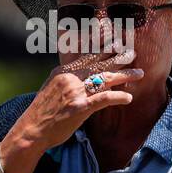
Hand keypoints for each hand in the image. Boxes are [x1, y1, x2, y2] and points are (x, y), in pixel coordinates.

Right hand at [8, 54, 144, 152]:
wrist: (32, 130)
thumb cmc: (42, 113)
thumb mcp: (51, 88)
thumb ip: (66, 80)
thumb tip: (80, 76)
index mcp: (62, 72)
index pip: (87, 56)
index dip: (104, 49)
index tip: (116, 42)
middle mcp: (70, 78)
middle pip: (99, 64)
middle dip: (119, 57)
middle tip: (133, 52)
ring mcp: (75, 92)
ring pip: (105, 79)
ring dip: (124, 75)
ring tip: (139, 73)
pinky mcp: (80, 108)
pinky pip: (104, 98)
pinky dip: (118, 96)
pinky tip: (128, 97)